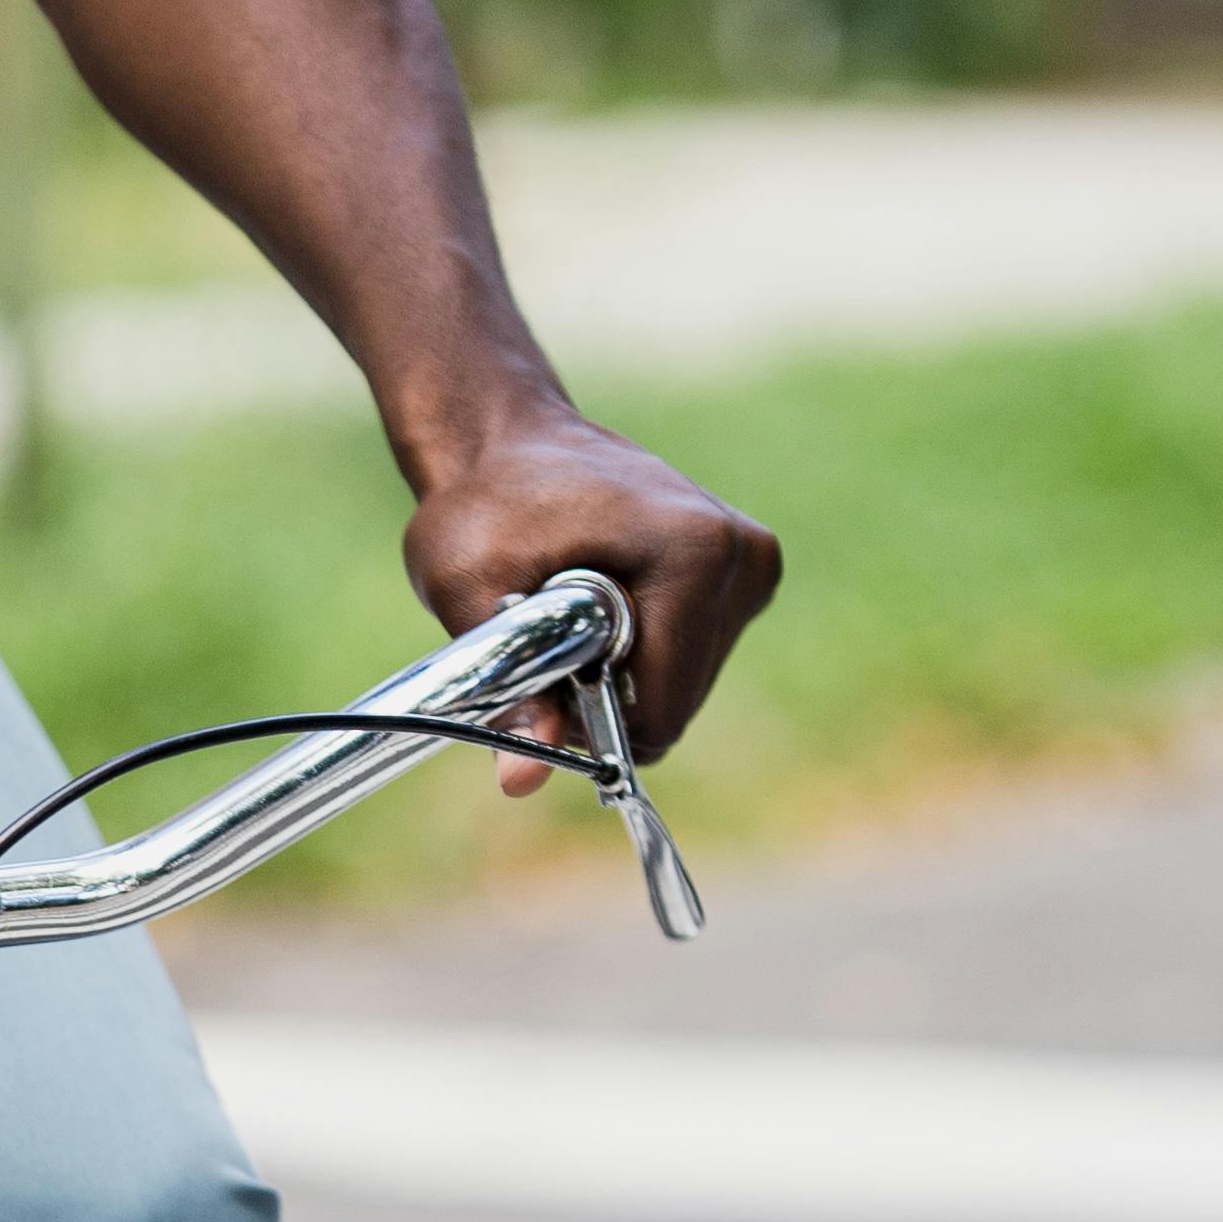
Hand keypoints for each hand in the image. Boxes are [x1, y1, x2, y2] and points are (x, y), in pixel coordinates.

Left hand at [400, 400, 780, 794]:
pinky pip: (691, 659)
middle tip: (552, 639)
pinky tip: (604, 604)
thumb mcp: (470, 594)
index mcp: (698, 554)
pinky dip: (641, 654)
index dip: (592, 722)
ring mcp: (752, 563)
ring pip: (685, 688)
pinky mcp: (745, 572)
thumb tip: (522, 783)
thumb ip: (505, 690)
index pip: (662, 711)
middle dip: (609, 698)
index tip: (542, 673)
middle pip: (678, 705)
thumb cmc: (482, 503)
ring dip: (622, 676)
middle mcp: (744, 556)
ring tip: (576, 613)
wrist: (507, 438)